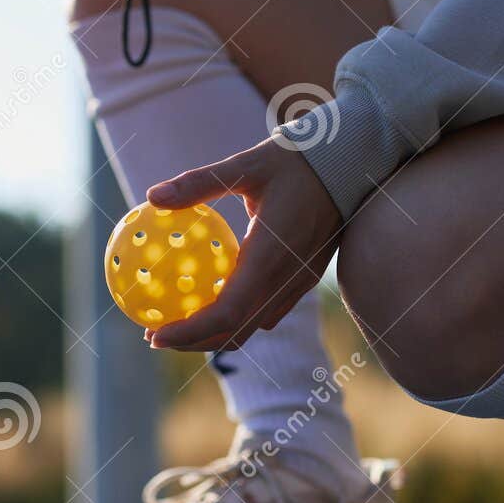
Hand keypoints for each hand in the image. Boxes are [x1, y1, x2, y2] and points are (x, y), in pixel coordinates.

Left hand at [145, 136, 342, 351]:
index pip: (226, 313)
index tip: (154, 335)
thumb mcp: (244, 165)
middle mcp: (286, 279)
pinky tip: (213, 297)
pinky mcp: (305, 279)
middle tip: (154, 335)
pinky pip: (267, 311)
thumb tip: (152, 196)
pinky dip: (237, 316)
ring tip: (178, 322)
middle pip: (236, 332)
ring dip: (215, 333)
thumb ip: (198, 183)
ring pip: (252, 326)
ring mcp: (299, 283)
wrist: (351, 163)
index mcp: (270, 256)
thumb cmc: (296, 160)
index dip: (189, 332)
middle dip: (193, 342)